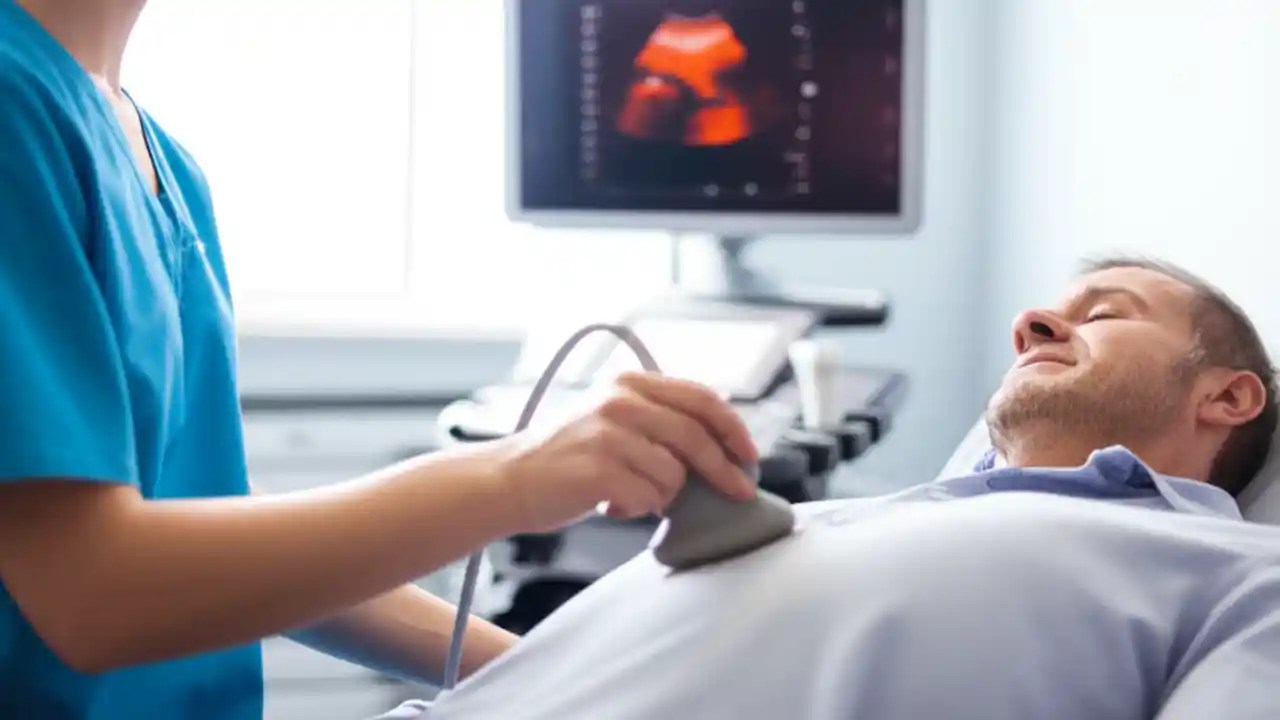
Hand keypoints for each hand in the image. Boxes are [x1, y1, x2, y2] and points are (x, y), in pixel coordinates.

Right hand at [493, 371, 759, 531]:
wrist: (508, 481)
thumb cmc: (566, 458)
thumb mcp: (613, 420)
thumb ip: (658, 422)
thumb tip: (721, 448)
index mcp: (629, 382)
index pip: (700, 397)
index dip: (733, 427)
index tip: (750, 455)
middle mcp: (619, 400)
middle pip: (695, 436)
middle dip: (724, 469)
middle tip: (739, 492)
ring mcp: (607, 433)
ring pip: (673, 474)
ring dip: (661, 494)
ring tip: (628, 492)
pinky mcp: (598, 468)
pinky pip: (648, 497)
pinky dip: (638, 507)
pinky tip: (610, 503)